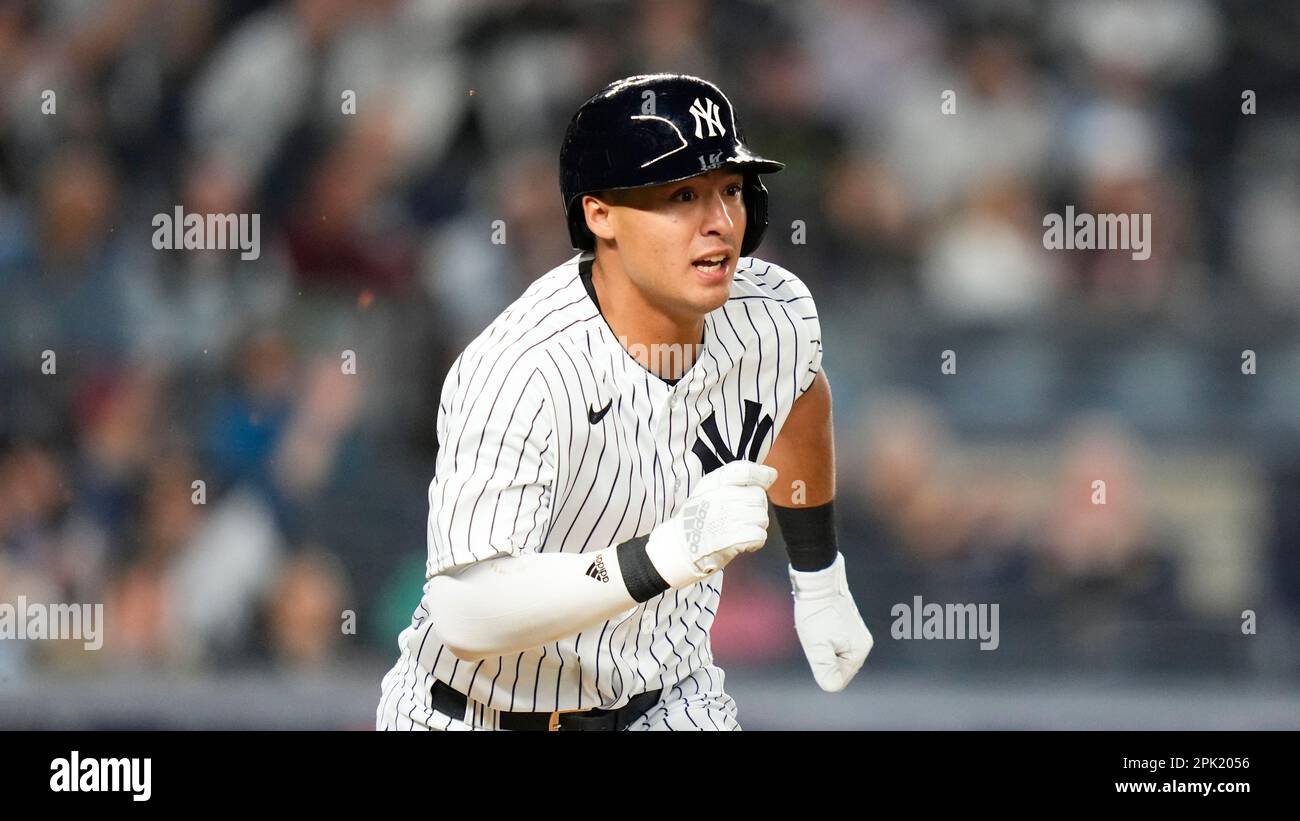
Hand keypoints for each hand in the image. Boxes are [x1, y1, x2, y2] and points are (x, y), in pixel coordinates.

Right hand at [646, 460, 776, 587]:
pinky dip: (755, 541)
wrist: (682, 546)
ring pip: (761, 517)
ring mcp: (725, 519)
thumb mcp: (713, 488)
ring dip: (756, 526)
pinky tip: (744, 541)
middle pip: (759, 496)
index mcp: (715, 481)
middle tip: (743, 516)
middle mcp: (720, 498)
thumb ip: (743, 477)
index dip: (760, 477)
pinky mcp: (731, 539)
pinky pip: (759, 535)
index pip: (746, 471)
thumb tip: (772, 473)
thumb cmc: (700, 515)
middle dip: (757, 508)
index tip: (761, 485)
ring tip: (741, 528)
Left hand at [790, 553, 872, 691]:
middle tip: (816, 636)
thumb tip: (831, 687)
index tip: (818, 644)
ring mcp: (856, 634)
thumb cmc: (816, 613)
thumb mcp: (816, 646)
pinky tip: (818, 624)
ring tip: (817, 628)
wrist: (818, 580)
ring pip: (833, 655)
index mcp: (859, 652)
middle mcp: (863, 644)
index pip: (838, 679)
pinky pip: (833, 643)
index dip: (822, 667)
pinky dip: (822, 638)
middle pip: (836, 668)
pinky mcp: (848, 626)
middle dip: (822, 657)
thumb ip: (825, 670)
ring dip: (821, 646)